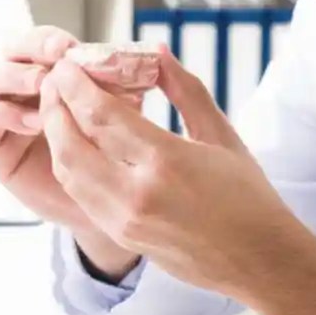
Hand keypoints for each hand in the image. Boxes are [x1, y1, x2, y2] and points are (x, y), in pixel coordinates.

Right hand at [0, 25, 138, 277]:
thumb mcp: (140, 117)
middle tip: (58, 55)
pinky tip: (35, 122)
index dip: (54, 39)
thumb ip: (142, 88)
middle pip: (9, 48)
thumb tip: (159, 52)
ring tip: (44, 85)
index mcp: (59, 73)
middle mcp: (27, 87)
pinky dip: (6, 113)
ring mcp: (8, 114)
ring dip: (16, 76)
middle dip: (32, 46)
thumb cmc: (127, 159)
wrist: (113, 211)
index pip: (44, 41)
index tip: (74, 46)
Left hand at [41, 46, 315, 302]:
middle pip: (71, 143)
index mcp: (167, 161)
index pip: (101, 115)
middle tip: (54, 81)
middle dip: (55, 107)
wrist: (260, 262)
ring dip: (56, 137)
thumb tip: (157, 52)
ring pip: (68, 173)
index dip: (76, 86)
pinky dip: (70, 165)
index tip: (67, 63)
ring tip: (59, 109)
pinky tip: (76, 144)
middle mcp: (138, 194)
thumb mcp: (221, 134)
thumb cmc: (249, 195)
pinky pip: (81, 196)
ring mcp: (126, 221)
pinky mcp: (123, 237)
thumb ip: (185, 90)